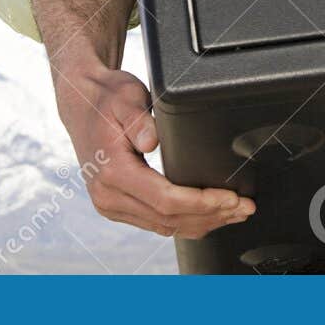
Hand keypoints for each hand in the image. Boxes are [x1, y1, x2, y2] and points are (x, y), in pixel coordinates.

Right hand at [52, 61, 255, 237]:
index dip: (202, 203)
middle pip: (168, 219)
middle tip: (244, 207)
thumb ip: (140, 120)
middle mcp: (107, 195)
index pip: (165, 200)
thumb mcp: (126, 97)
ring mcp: (109, 205)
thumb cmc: (106, 97)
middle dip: (211, 215)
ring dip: (202, 223)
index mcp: (112, 171)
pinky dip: (185, 222)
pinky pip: (155, 223)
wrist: (80, 102)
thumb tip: (152, 140)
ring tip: (234, 214)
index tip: (230, 198)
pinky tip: (207, 216)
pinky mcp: (115, 206)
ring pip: (164, 227)